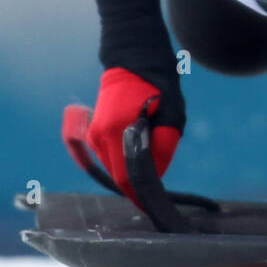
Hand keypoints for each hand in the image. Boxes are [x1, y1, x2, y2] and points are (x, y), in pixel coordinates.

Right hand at [87, 67, 180, 202]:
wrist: (133, 60)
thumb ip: (163, 146)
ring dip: (132, 167)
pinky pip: (110, 156)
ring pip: (114, 166)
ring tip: (152, 146)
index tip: (154, 206)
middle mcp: (100, 135)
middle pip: (119, 175)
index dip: (140, 195)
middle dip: (139, 181)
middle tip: (160, 180)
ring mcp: (94, 134)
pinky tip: (140, 144)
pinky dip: (124, 158)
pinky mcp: (94, 131)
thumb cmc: (157, 86)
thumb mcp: (172, 115)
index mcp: (117, 130)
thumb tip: (156, 173)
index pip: (126, 178)